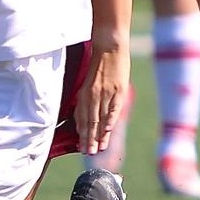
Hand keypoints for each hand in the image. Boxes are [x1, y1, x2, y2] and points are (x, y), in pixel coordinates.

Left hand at [73, 39, 130, 155]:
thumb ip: (88, 97)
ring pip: (100, 117)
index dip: (82, 134)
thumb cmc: (99, 63)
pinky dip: (110, 119)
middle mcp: (93, 94)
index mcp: (85, 93)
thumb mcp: (90, 81)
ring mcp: (105, 92)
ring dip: (99, 134)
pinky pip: (113, 107)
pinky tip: (107, 130)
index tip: (82, 147)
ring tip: (99, 148)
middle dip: (89, 139)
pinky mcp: (117, 89)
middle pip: (90, 121)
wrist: (109, 46)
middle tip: (89, 153)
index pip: (83, 118)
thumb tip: (85, 114)